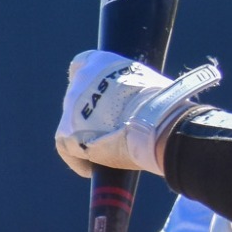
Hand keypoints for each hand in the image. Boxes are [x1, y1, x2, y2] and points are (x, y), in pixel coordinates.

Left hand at [56, 49, 220, 177]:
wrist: (158, 122)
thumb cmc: (164, 104)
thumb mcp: (148, 84)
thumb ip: (134, 89)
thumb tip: (144, 105)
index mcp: (100, 62)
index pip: (81, 65)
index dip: (87, 82)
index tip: (97, 97)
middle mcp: (81, 79)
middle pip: (77, 99)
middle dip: (91, 115)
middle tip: (110, 130)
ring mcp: (71, 105)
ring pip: (72, 125)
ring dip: (87, 137)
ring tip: (107, 153)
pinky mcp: (67, 132)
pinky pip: (67, 149)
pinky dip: (79, 160)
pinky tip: (94, 168)